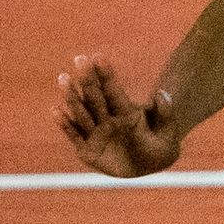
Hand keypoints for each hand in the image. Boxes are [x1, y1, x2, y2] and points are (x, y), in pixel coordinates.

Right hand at [53, 55, 180, 177]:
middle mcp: (109, 119)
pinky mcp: (87, 150)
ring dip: (72, 96)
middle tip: (79, 58)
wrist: (150, 167)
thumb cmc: (161, 146)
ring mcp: (97, 133)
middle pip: (95, 96)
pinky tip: (55, 110)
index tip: (98, 56)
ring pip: (82, 112)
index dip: (106, 74)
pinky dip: (65, 124)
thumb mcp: (168, 131)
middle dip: (87, 78)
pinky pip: (75, 135)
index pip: (113, 90)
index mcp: (127, 112)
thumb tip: (162, 93)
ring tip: (63, 78)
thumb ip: (165, 113)